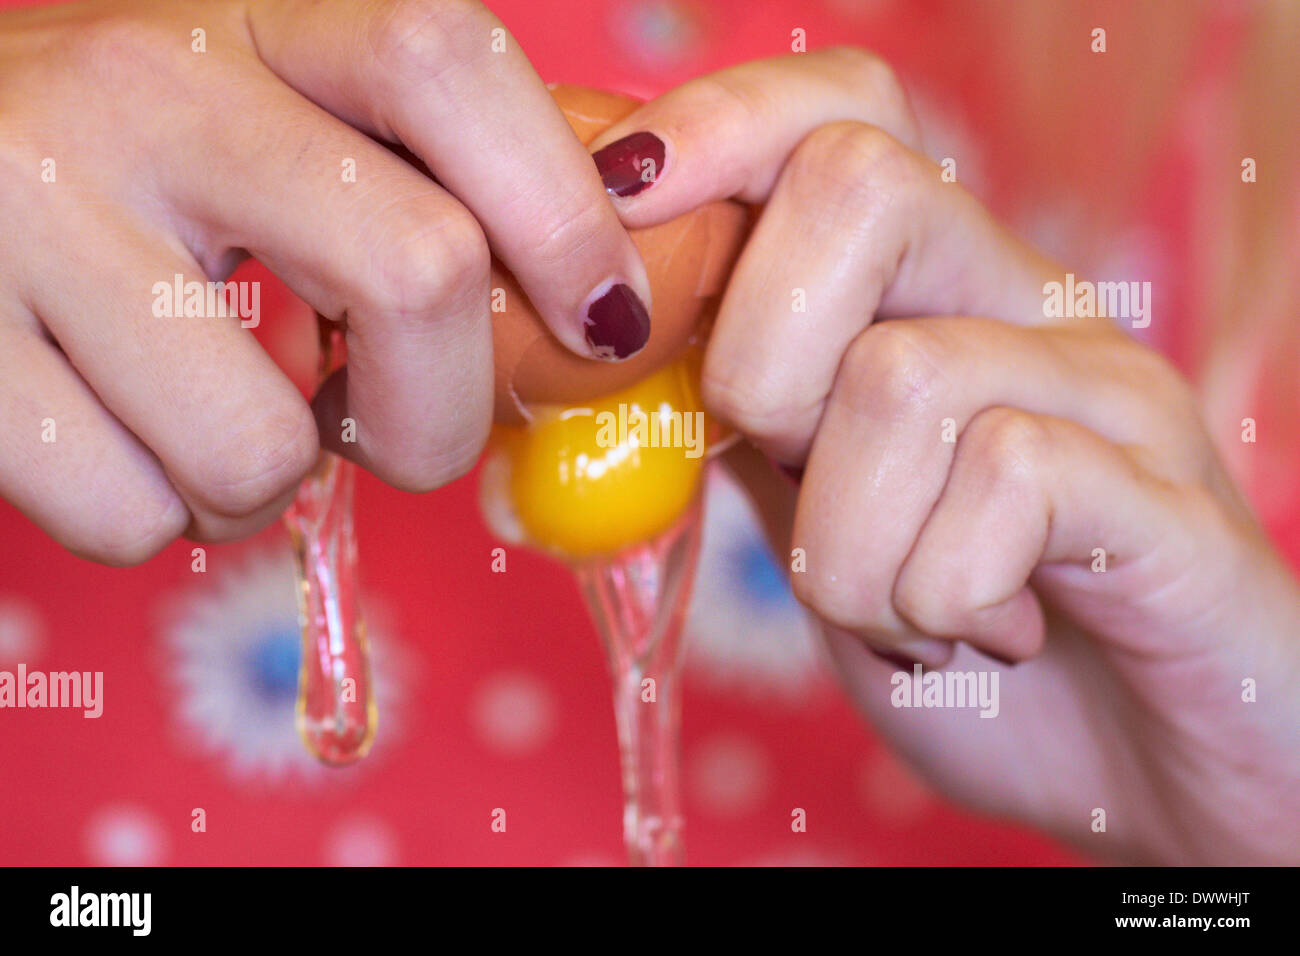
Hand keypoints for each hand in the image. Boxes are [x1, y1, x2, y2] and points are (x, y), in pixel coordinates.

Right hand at [0, 0, 650, 562]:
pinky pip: (132, 514)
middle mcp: (138, 90)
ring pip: (259, 447)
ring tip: (204, 412)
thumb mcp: (264, 118)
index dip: (563, 209)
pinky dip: (156, 513)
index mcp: (249, 18)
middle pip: (416, 270)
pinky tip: (118, 431)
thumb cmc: (126, 168)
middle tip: (393, 432)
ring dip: (263, 480)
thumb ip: (412, 179)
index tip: (605, 317)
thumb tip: (596, 303)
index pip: (445, 64)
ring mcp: (26, 209)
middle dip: (439, 413)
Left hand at [591, 48, 1299, 863]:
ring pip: (901, 373)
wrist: (1151, 787)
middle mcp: (1028, 309)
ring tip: (902, 616)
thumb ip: (753, 437)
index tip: (629, 213)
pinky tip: (982, 634)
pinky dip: (938, 594)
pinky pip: (1007, 477)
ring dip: (847, 548)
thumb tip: (617, 349)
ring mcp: (1107, 392)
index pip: (838, 116)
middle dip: (758, 368)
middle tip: (794, 487)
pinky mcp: (1167, 498)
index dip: (721, 133)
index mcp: (936, 302)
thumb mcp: (829, 529)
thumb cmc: (978, 657)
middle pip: (855, 184)